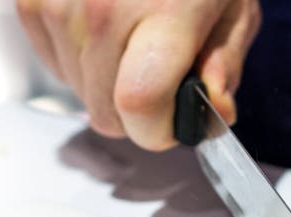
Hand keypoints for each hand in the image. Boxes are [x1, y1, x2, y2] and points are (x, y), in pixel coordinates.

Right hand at [16, 0, 260, 148]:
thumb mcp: (235, 9)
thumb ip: (225, 67)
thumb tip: (214, 113)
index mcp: (166, 12)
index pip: (140, 104)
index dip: (157, 130)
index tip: (172, 124)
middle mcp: (105, 7)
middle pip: (106, 111)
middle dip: (137, 117)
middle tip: (160, 86)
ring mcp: (63, 2)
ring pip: (79, 93)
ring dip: (108, 89)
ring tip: (133, 49)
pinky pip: (54, 65)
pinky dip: (81, 65)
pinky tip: (107, 38)